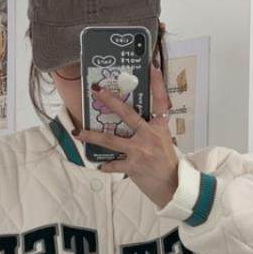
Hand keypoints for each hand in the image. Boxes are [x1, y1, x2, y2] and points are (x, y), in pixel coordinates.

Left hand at [76, 64, 178, 209]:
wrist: (173, 186)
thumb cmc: (167, 164)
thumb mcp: (164, 142)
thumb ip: (150, 131)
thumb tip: (134, 124)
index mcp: (160, 127)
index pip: (160, 101)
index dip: (157, 84)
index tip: (152, 67)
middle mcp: (149, 135)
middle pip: (127, 114)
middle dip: (111, 101)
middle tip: (97, 91)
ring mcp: (140, 151)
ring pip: (111, 140)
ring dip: (93, 136)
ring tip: (79, 133)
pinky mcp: (133, 166)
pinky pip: (114, 164)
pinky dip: (107, 166)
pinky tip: (100, 166)